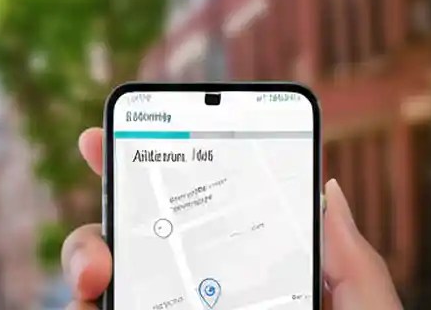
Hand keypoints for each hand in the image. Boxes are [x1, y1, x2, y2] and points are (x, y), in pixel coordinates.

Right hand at [61, 128, 402, 309]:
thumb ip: (349, 260)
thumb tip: (327, 186)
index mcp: (244, 278)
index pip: (192, 213)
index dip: (141, 166)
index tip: (97, 137)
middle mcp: (193, 299)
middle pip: (127, 245)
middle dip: (96, 229)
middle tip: (104, 250)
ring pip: (97, 288)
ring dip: (81, 268)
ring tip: (94, 284)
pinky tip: (90, 309)